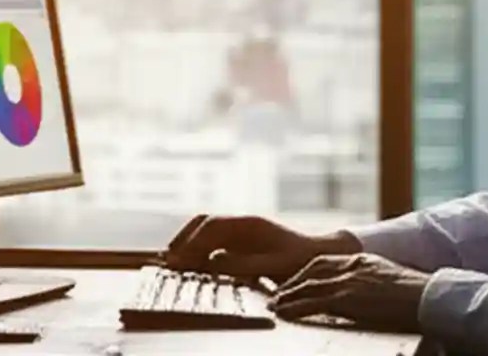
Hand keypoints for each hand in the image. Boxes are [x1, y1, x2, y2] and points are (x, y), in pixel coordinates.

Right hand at [162, 214, 360, 281]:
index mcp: (249, 224)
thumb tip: (214, 261)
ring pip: (206, 230)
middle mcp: (242, 223)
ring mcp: (241, 231)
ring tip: (174, 261)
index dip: (192, 241)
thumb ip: (244, 264)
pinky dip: (199, 249)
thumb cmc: (300, 260)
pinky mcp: (241, 242)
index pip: (212, 225)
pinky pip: (214, 241)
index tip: (178, 257)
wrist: (319, 255)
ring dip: (189, 243)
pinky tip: (192, 264)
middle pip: (204, 223)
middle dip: (184, 238)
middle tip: (168, 258)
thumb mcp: (274, 265)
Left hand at [269, 253, 429, 331]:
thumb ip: (372, 281)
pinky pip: (313, 303)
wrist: (429, 297)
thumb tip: (365, 294)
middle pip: (312, 270)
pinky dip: (296, 308)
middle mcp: (351, 266)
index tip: (294, 281)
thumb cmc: (416, 295)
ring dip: (288, 296)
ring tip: (275, 306)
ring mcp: (348, 281)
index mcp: (361, 260)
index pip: (324, 262)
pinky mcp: (347, 298)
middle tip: (278, 294)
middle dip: (293, 282)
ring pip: (308, 286)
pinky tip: (285, 314)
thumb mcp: (389, 280)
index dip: (305, 272)